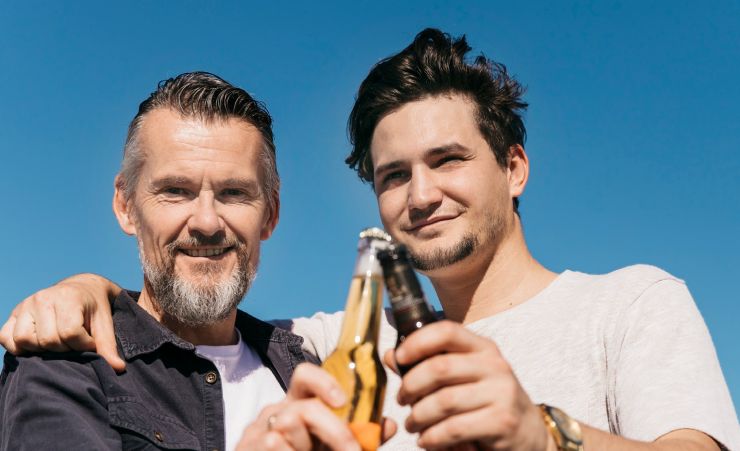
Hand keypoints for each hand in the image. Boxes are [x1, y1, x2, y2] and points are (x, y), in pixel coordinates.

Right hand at [0, 273, 125, 371]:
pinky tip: (37, 346)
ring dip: (41, 349)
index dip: (82, 345)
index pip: (69, 333)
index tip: (89, 343)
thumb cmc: (94, 308)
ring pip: (25, 340)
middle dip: (64, 349)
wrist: (81, 288)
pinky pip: (6, 338)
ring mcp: (25, 305)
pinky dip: (19, 347)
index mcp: (67, 297)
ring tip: (57, 344)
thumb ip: (108, 346)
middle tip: (74, 344)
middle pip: (48, 340)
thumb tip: (118, 368)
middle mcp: (42, 298)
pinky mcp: (13, 314)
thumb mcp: (105, 323)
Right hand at [237, 363, 395, 449]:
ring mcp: (258, 432)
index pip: (304, 375)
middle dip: (335, 433)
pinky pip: (277, 446)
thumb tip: (390, 425)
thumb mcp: (330, 446)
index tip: (342, 400)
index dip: (323, 382)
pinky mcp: (247, 448)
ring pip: (291, 429)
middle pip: (306, 409)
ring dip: (309, 449)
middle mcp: (275, 412)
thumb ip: (359, 437)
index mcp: (296, 404)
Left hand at [385, 321, 548, 450]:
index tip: (399, 358)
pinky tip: (427, 440)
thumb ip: (427, 365)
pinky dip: (432, 437)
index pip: (446, 331)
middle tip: (402, 400)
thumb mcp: (463, 377)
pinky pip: (454, 428)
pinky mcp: (503, 422)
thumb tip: (390, 356)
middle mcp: (495, 365)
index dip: (417, 342)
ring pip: (443, 401)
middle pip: (440, 368)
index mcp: (482, 348)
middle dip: (411, 386)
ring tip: (412, 424)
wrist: (528, 432)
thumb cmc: (487, 402)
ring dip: (418, 416)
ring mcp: (502, 393)